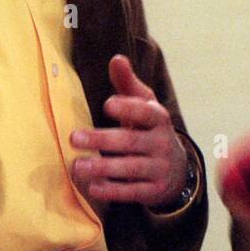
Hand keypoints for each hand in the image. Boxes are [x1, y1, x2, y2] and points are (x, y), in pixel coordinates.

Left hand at [70, 55, 189, 207]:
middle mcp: (162, 143)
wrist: (176, 169)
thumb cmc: (150, 130)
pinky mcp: (153, 191)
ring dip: (103, 167)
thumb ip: (128, 84)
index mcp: (159, 119)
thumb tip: (117, 59)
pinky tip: (93, 187)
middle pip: (131, 142)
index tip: (107, 104)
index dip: (129, 108)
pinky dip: (113, 190)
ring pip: (130, 168)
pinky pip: (133, 192)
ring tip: (77, 166)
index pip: (146, 112)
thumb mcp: (145, 106)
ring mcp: (159, 168)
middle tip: (73, 138)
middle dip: (102, 140)